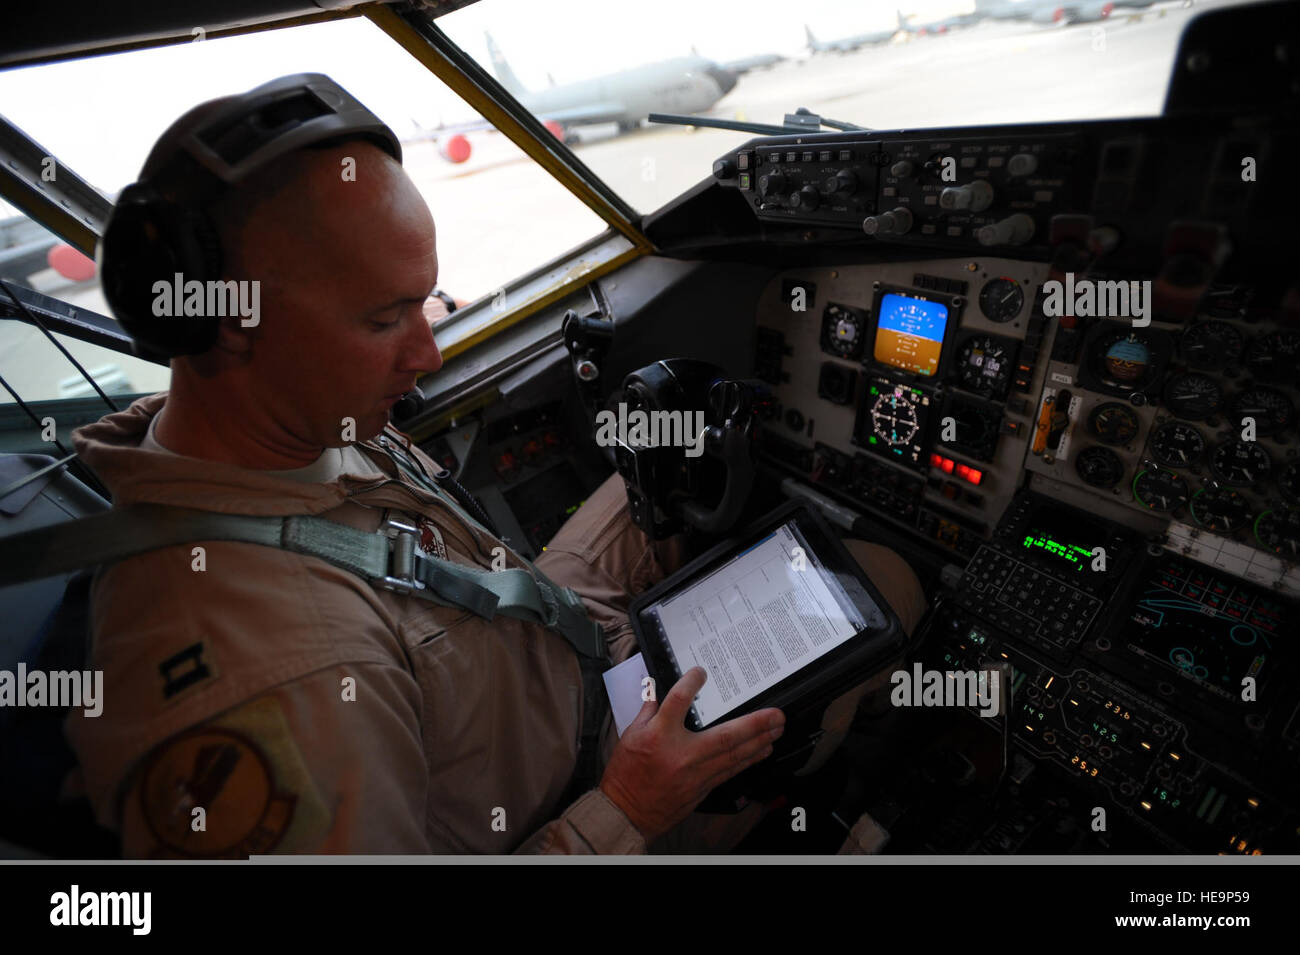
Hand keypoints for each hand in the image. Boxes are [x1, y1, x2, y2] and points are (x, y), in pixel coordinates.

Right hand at [598, 667, 783, 843]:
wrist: (627, 813)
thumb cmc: (626, 775)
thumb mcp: (629, 735)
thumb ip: (648, 711)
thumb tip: (657, 691)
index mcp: (659, 735)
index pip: (678, 701)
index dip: (691, 683)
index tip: (701, 672)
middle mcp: (682, 754)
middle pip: (725, 735)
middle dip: (755, 724)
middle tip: (776, 714)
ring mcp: (695, 773)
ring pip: (734, 755)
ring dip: (759, 741)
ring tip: (777, 728)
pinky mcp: (702, 788)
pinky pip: (730, 771)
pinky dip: (748, 759)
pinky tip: (762, 750)